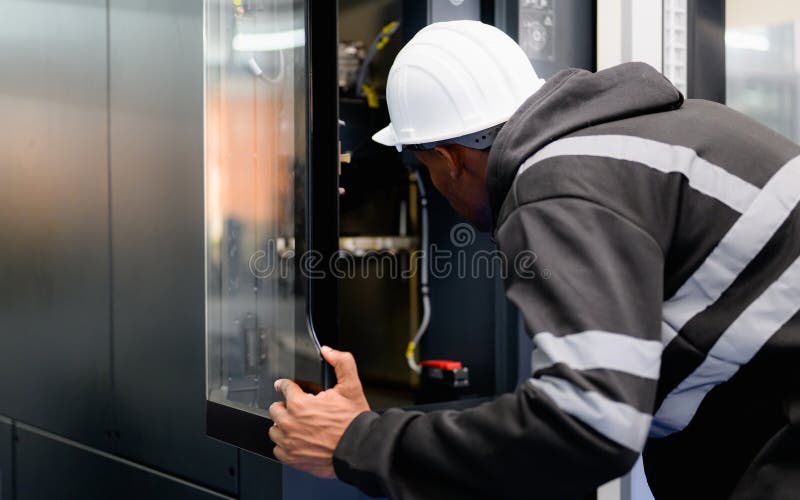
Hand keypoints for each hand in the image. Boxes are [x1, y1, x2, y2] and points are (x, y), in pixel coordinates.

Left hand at [268, 346, 370, 477]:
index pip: (284, 387)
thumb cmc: (354, 421)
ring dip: (283, 425)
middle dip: (286, 406)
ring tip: (297, 425)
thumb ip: (341, 362)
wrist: (359, 449)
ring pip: (274, 430)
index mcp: (299, 404)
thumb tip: (328, 351)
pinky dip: (285, 445)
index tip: (285, 386)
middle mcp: (289, 423)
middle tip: (298, 408)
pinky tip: (297, 440)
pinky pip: (277, 449)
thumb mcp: (351, 386)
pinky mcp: (291, 458)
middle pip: (275, 409)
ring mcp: (288, 442)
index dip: (287, 385)